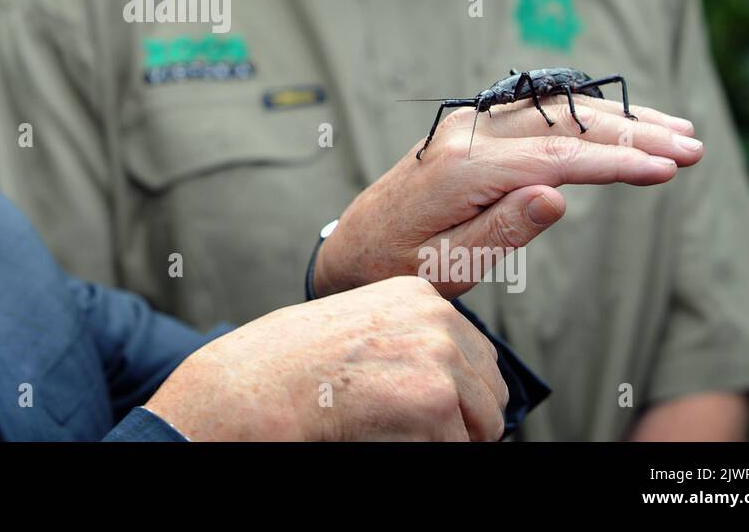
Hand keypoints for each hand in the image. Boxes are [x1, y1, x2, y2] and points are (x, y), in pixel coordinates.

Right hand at [144, 276, 508, 440]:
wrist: (258, 384)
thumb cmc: (296, 362)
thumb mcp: (362, 328)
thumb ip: (411, 340)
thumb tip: (460, 380)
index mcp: (419, 295)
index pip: (480, 357)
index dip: (461, 396)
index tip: (428, 410)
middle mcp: (437, 318)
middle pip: (490, 393)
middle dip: (463, 422)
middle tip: (413, 430)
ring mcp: (439, 356)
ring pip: (482, 426)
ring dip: (446, 440)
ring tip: (392, 431)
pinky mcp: (436, 400)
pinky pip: (455, 450)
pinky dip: (423, 453)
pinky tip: (381, 437)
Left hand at [314, 96, 703, 298]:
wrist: (352, 248)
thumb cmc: (398, 268)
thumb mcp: (446, 268)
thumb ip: (501, 231)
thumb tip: (557, 194)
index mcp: (461, 168)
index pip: (556, 157)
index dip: (617, 162)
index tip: (670, 168)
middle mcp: (466, 133)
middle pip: (564, 126)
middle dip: (632, 136)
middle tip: (692, 148)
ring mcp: (469, 125)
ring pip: (556, 113)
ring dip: (618, 121)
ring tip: (676, 131)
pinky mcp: (473, 129)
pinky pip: (539, 116)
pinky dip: (586, 119)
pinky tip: (624, 124)